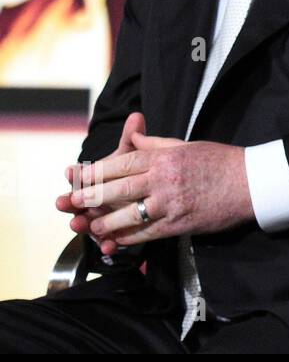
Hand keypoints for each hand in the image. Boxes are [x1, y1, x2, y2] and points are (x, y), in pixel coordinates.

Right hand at [56, 112, 148, 255]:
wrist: (149, 192)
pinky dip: (108, 243)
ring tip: (78, 224)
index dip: (75, 174)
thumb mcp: (134, 156)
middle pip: (78, 200)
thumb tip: (137, 116)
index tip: (70, 171)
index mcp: (94, 180)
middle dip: (70, 200)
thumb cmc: (135, 172)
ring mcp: (100, 217)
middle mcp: (93, 199)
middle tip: (65, 200)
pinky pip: (109, 240)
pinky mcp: (111, 233)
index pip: (80, 175)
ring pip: (88, 222)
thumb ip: (133, 139)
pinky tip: (110, 244)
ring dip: (81, 223)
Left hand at [67, 134, 252, 246]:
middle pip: (119, 188)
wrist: (252, 183)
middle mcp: (165, 179)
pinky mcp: (180, 224)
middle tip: (73, 202)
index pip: (123, 162)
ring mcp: (172, 203)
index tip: (80, 177)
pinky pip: (147, 233)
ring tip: (90, 226)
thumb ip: (156, 144)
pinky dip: (129, 238)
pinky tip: (117, 240)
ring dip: (106, 222)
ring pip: (129, 214)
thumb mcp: (188, 145)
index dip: (97, 171)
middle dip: (92, 196)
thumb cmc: (221, 161)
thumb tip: (132, 139)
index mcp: (166, 157)